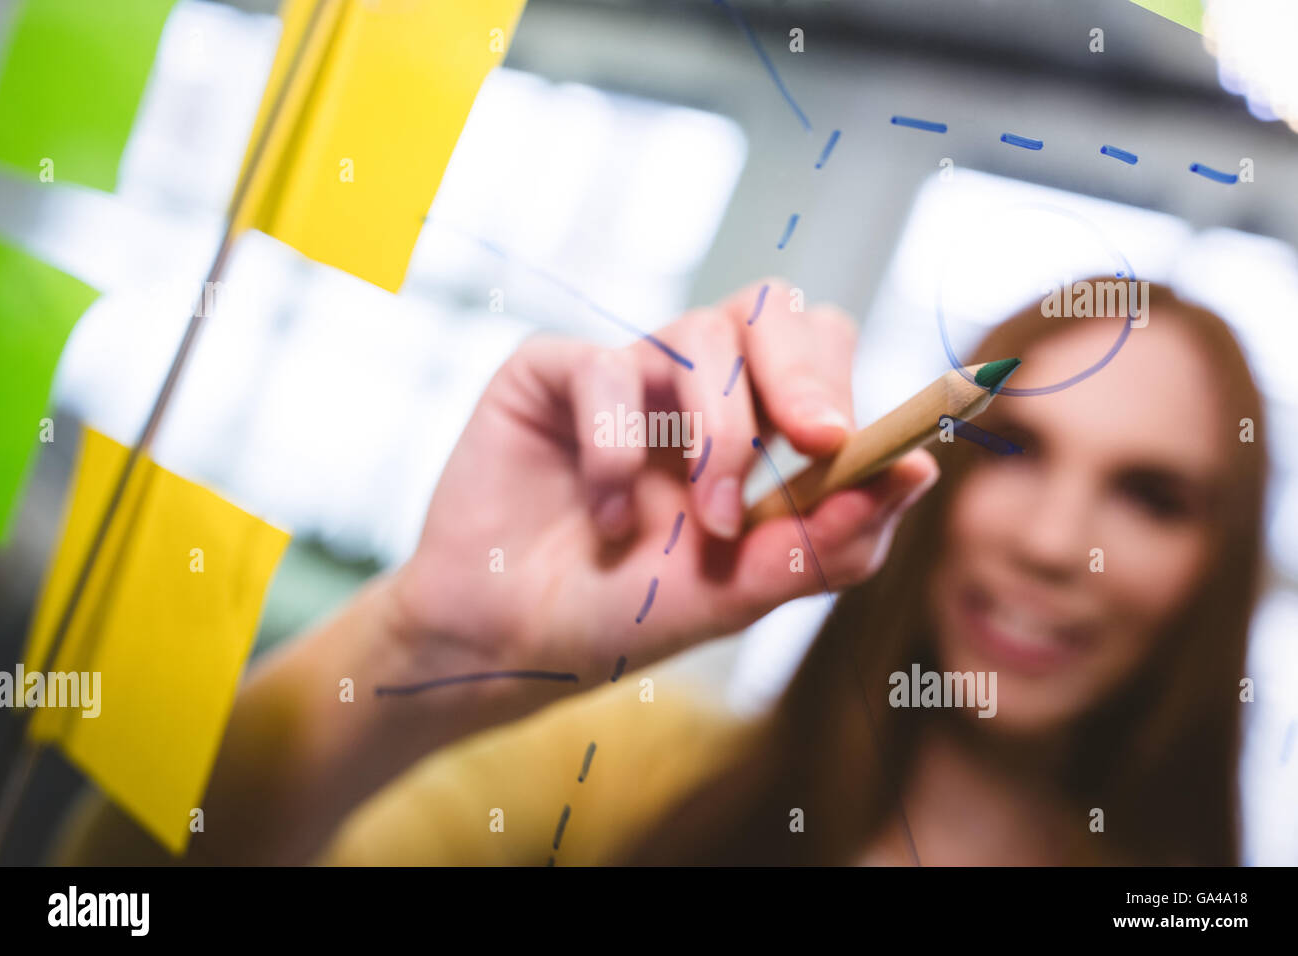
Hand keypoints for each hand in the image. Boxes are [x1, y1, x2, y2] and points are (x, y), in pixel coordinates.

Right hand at [389, 279, 938, 689]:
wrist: (509, 643)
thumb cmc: (625, 613)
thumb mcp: (740, 593)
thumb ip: (825, 540)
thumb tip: (920, 471)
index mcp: (748, 425)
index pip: (819, 353)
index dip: (846, 381)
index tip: (853, 444)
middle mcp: (691, 388)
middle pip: (769, 309)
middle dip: (801, 371)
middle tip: (814, 439)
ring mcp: (624, 374)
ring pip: (699, 336)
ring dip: (718, 434)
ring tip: (706, 524)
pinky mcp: (551, 373)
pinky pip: (603, 369)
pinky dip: (618, 449)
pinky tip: (606, 517)